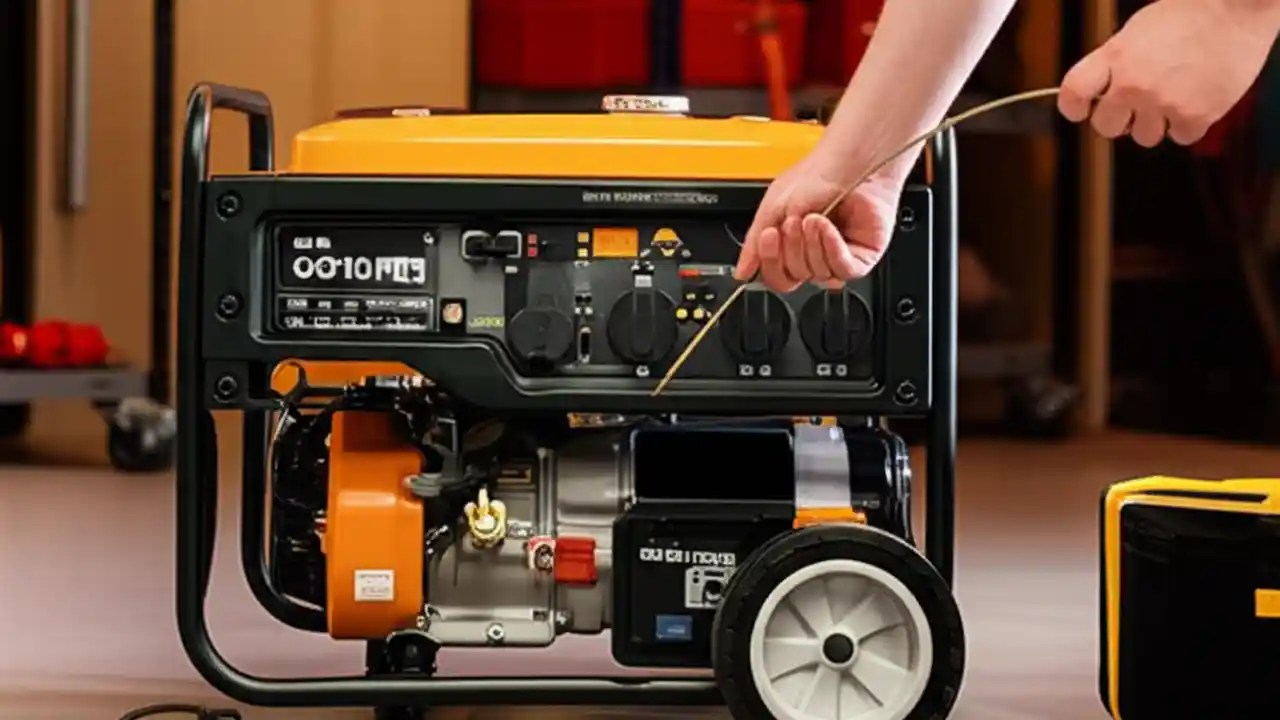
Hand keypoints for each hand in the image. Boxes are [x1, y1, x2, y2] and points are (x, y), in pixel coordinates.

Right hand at [733, 154, 903, 292]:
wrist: (847, 160)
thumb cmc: (816, 175)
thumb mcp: (772, 208)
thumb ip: (753, 245)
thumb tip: (742, 271)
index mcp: (793, 248)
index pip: (777, 276)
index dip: (770, 263)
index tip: (768, 237)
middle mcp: (816, 255)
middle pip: (796, 276)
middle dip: (792, 248)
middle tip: (793, 222)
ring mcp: (839, 257)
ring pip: (819, 273)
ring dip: (812, 244)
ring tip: (814, 217)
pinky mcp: (863, 256)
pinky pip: (844, 269)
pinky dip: (832, 249)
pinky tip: (826, 227)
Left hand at [1057, 0, 1279, 146]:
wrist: (1238, 6)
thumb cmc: (1191, 13)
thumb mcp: (1138, 30)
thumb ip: (1116, 62)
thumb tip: (1105, 90)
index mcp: (1115, 57)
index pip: (1073, 92)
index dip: (1073, 106)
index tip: (1081, 111)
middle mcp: (1133, 84)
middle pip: (1106, 127)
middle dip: (1119, 120)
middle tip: (1137, 106)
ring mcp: (1163, 102)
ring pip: (1144, 137)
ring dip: (1157, 122)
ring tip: (1176, 94)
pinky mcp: (1195, 116)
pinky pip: (1180, 137)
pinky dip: (1189, 124)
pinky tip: (1199, 98)